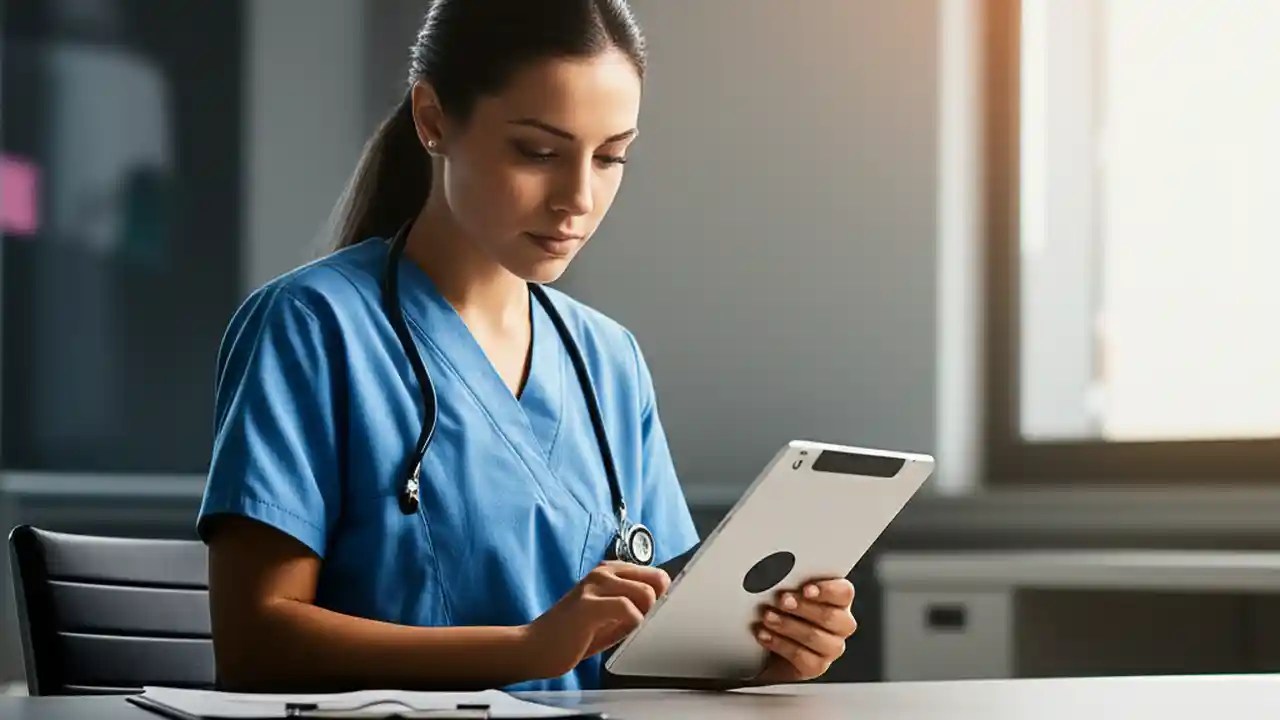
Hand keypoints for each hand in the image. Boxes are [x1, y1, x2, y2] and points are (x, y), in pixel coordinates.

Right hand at [523, 561, 670, 679]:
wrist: (534, 647)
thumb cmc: (572, 634)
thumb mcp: (608, 615)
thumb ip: (632, 606)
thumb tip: (662, 606)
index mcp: (609, 571)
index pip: (655, 574)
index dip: (661, 597)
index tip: (653, 616)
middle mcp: (602, 572)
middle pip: (656, 580)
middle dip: (656, 607)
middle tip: (638, 626)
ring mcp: (594, 586)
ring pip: (645, 593)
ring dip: (643, 617)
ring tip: (623, 630)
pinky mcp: (588, 605)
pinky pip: (628, 609)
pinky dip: (631, 625)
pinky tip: (616, 634)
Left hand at [752, 578, 856, 683]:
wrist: (769, 648)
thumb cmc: (783, 611)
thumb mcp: (787, 592)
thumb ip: (790, 583)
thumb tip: (775, 573)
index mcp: (838, 600)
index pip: (844, 592)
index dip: (827, 590)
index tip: (806, 589)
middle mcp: (840, 624)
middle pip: (831, 616)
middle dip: (803, 607)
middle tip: (782, 600)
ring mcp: (831, 647)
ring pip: (816, 637)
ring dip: (788, 626)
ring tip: (767, 617)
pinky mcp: (817, 666)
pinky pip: (803, 657)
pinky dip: (780, 644)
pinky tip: (765, 635)